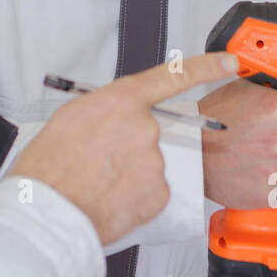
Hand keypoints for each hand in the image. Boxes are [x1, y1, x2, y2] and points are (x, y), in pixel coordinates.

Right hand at [12, 52, 240, 244]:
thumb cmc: (48, 167)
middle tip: (99, 161)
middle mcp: (146, 128)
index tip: (229, 62)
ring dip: (131, 172)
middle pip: (152, 131)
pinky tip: (110, 198)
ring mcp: (156, 162)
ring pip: (151, 164)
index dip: (207, 67)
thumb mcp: (70, 118)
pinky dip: (135, 196)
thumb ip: (104, 109)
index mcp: (122, 101)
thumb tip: (116, 117)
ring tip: (98, 183)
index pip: (174, 76)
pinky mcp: (160, 194)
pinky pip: (153, 190)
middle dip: (131, 145)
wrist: (47, 214)